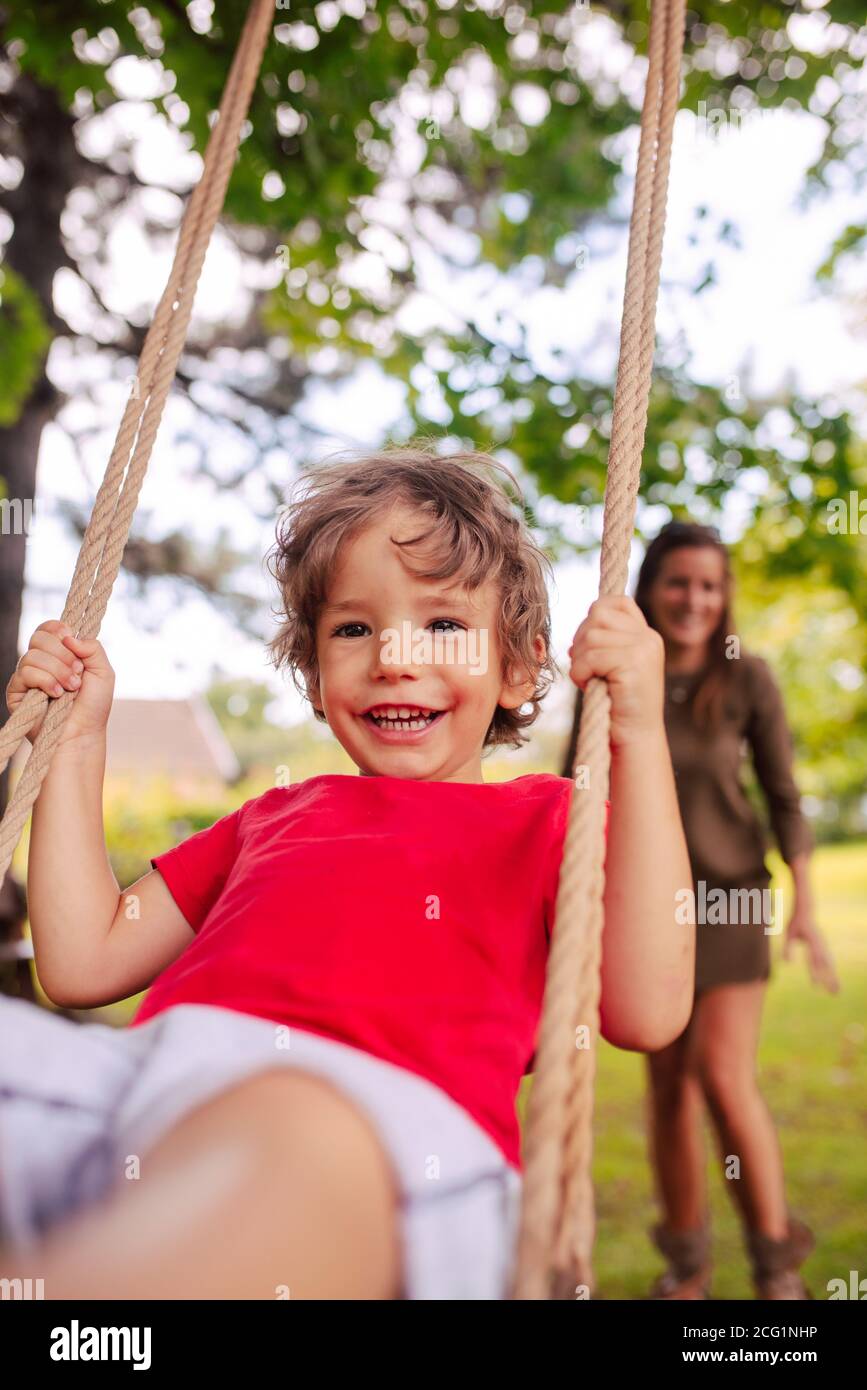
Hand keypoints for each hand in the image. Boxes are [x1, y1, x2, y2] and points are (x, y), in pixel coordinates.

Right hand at [6, 620, 114, 748]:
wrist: (82, 734)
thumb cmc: (93, 706)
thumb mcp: (103, 672)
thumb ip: (93, 648)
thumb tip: (69, 636)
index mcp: (59, 653)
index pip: (48, 628)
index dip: (58, 629)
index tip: (70, 639)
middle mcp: (41, 662)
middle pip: (39, 637)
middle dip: (62, 654)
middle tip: (78, 673)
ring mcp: (27, 676)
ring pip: (32, 655)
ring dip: (57, 671)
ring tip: (71, 688)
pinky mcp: (17, 692)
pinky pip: (25, 673)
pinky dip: (45, 681)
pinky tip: (57, 694)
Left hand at [568, 595, 664, 747]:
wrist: (636, 737)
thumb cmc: (619, 704)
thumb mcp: (614, 667)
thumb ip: (604, 644)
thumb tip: (579, 633)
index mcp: (647, 635)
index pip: (616, 602)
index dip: (594, 616)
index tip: (589, 644)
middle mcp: (648, 638)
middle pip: (598, 615)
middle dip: (581, 640)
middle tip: (585, 667)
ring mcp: (643, 650)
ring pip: (591, 636)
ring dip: (580, 660)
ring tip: (589, 679)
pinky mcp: (633, 665)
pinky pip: (590, 657)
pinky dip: (581, 673)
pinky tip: (590, 687)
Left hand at [782, 904, 838, 991]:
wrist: (805, 911)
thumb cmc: (795, 923)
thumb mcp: (788, 934)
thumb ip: (787, 948)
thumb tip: (786, 963)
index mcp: (812, 943)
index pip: (813, 962)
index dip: (814, 974)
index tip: (815, 986)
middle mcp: (820, 946)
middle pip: (826, 967)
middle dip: (830, 980)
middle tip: (834, 994)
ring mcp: (824, 946)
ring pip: (830, 965)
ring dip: (833, 977)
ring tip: (836, 990)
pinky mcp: (824, 946)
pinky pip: (829, 961)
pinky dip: (832, 971)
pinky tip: (833, 978)